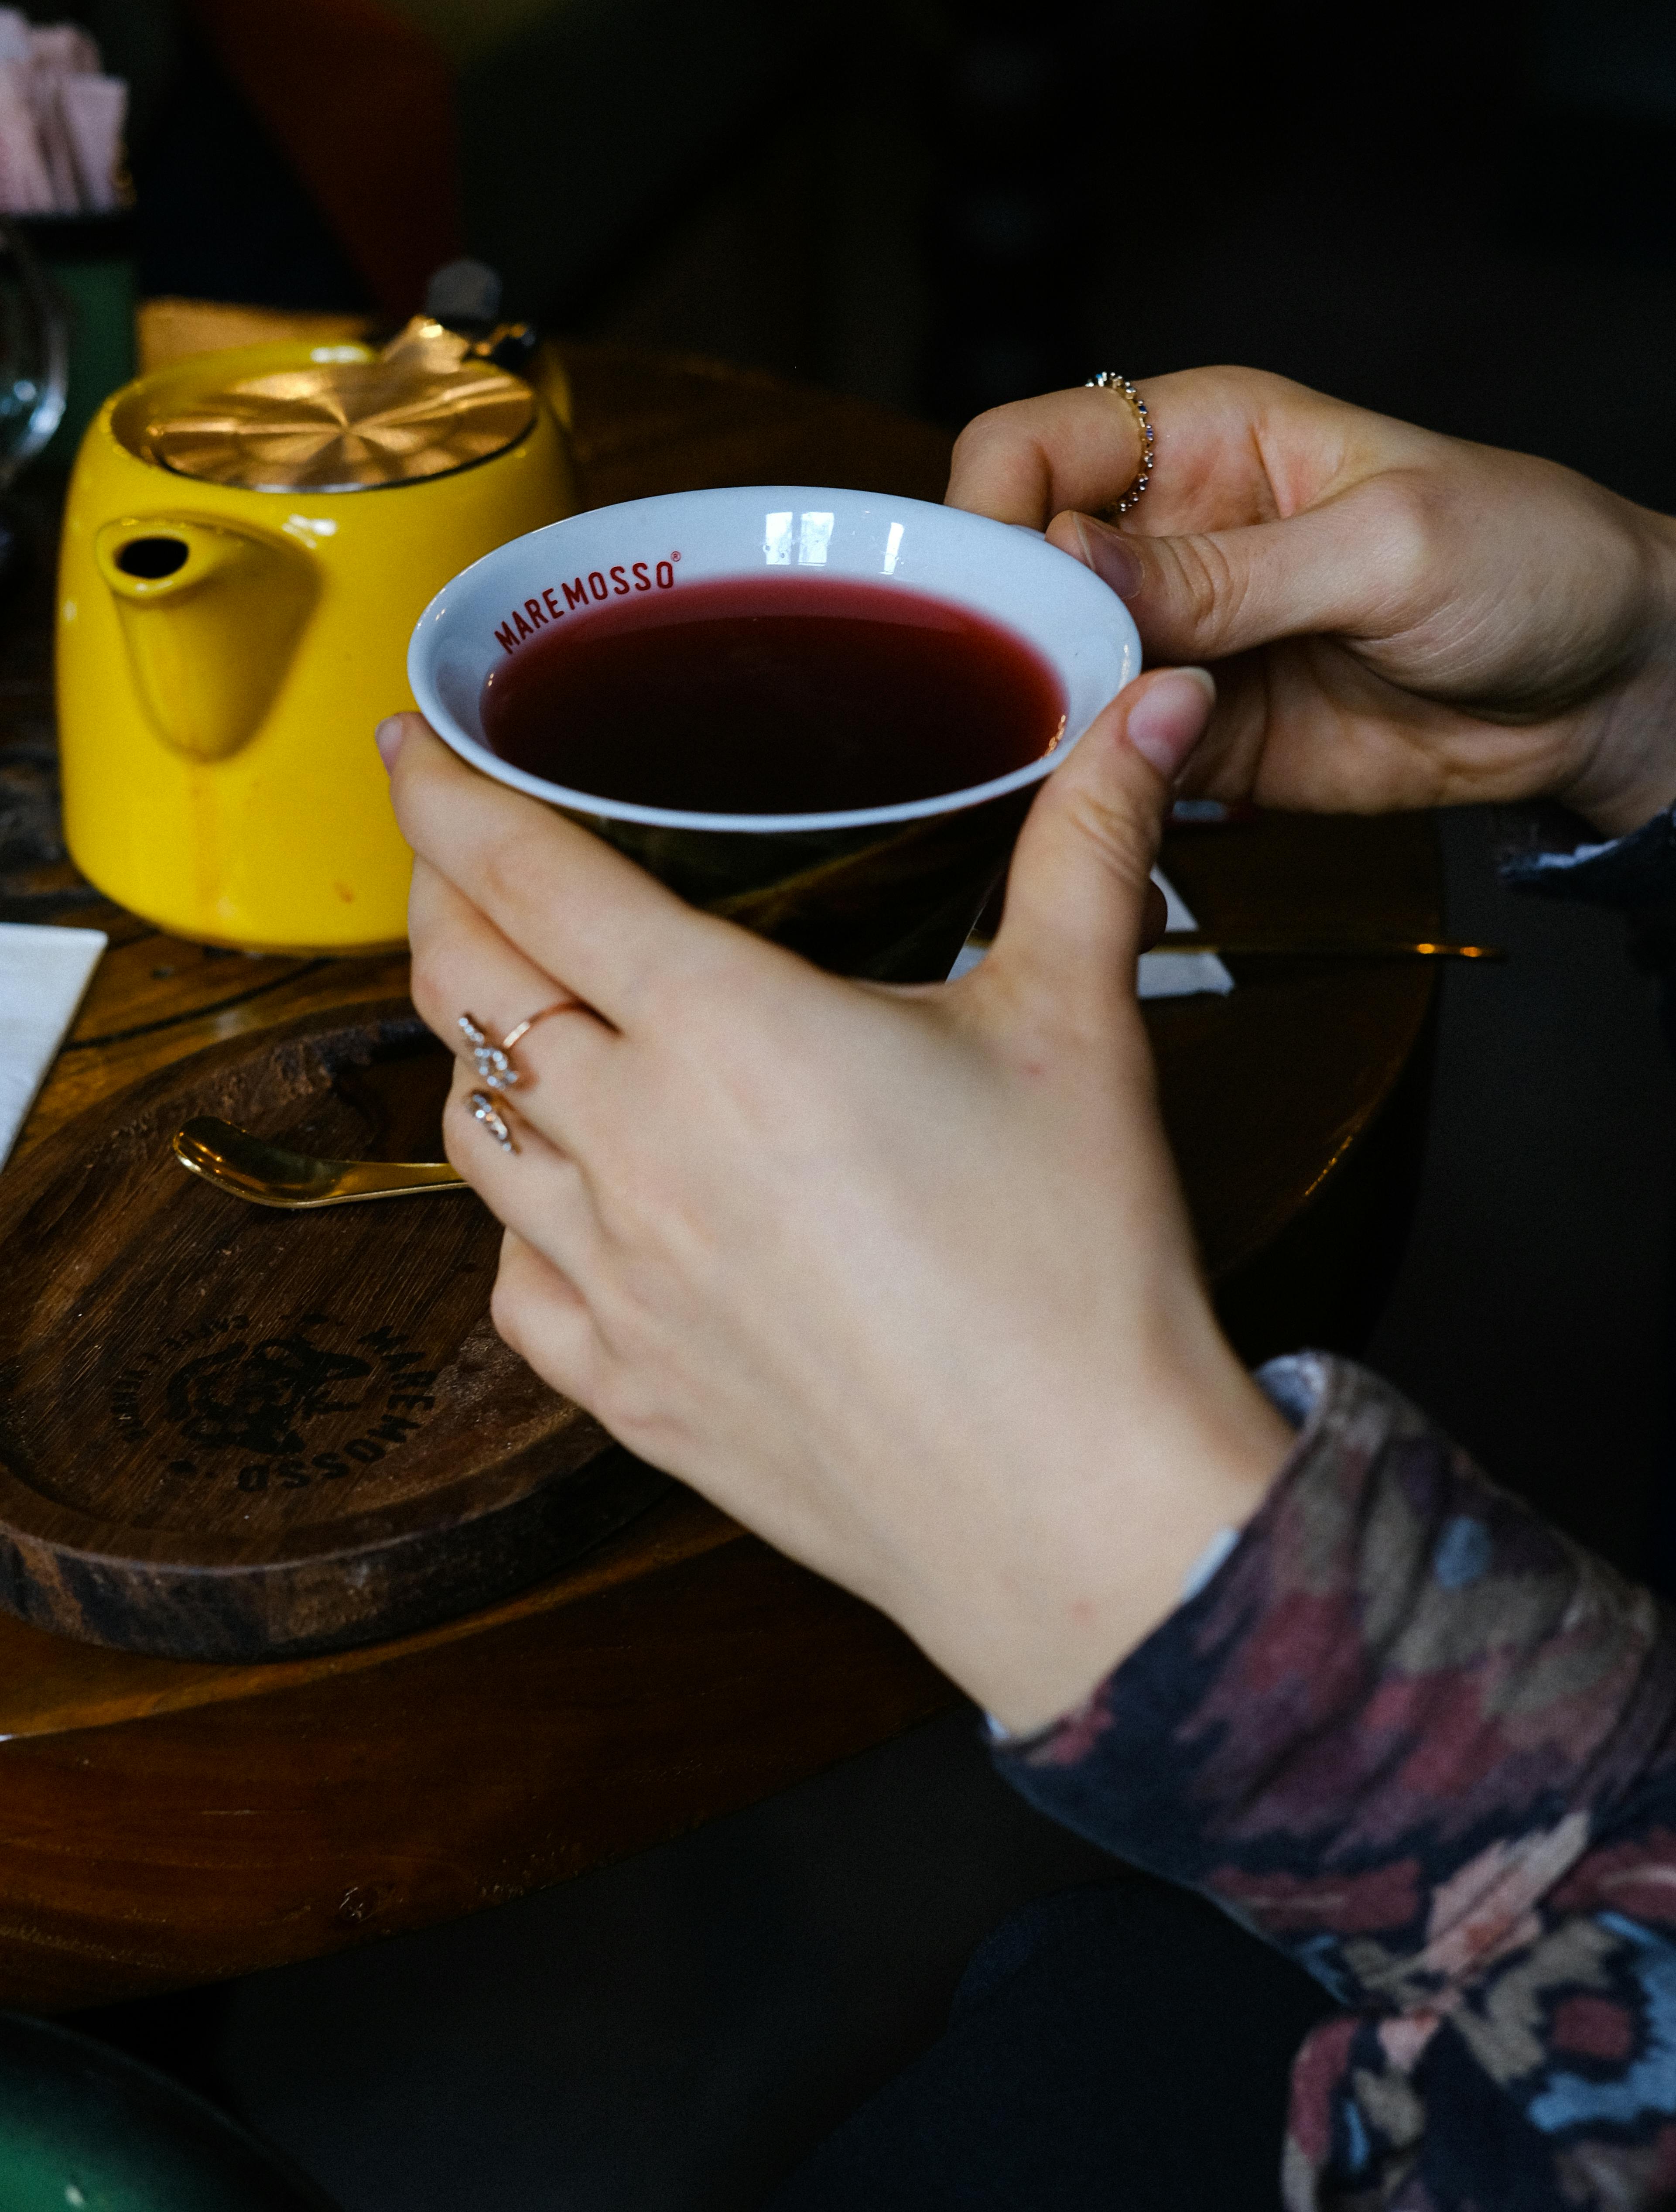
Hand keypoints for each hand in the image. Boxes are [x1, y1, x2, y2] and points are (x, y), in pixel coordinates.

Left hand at [384, 673, 1290, 1735]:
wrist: (1072, 1506)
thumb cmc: (1074, 1273)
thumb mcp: (1079, 1021)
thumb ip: (1092, 838)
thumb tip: (1156, 705)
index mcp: (726, 1032)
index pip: (524, 872)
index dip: (444, 791)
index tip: (409, 745)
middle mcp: (636, 1146)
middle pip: (463, 988)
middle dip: (440, 898)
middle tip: (461, 859)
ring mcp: (613, 1278)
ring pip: (469, 1126)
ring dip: (477, 1053)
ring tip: (525, 1019)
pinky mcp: (623, 1388)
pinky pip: (510, 1276)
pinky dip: (519, 1215)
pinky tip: (572, 1199)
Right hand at [947, 368, 1675, 837]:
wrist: (1604, 689)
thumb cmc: (1530, 562)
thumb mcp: (1388, 546)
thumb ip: (1231, 569)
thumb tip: (1073, 567)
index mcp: (1198, 441)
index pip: (1026, 452)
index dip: (991, 517)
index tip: (1006, 597)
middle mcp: (1165, 539)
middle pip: (1014, 572)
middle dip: (1005, 635)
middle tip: (1038, 696)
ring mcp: (1177, 645)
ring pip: (1047, 676)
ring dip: (1045, 723)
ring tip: (1072, 763)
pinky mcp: (1199, 739)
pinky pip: (1107, 764)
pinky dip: (1092, 792)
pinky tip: (1105, 810)